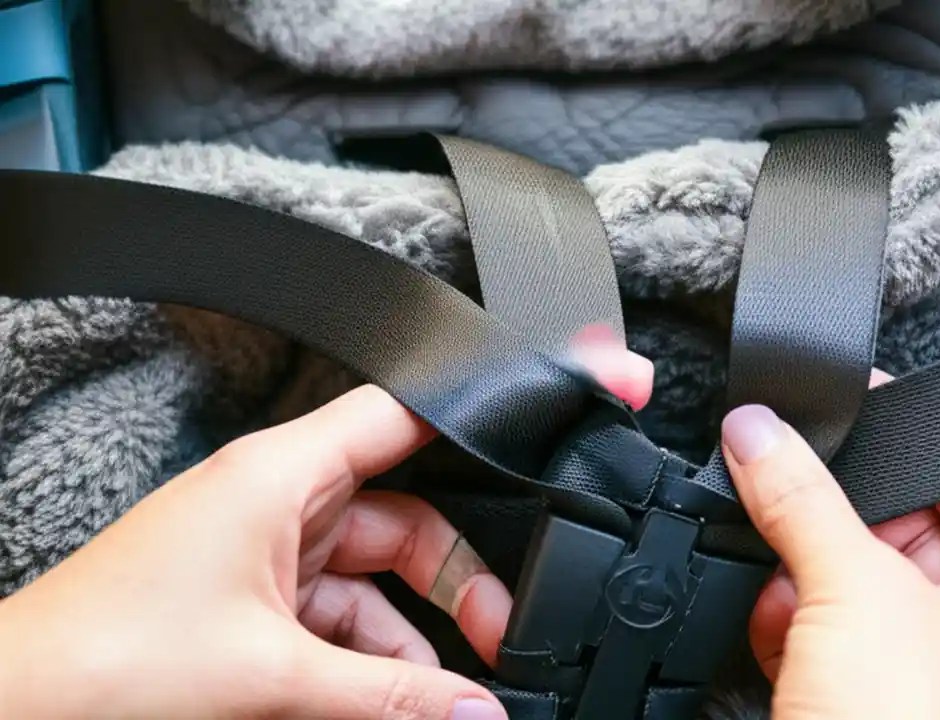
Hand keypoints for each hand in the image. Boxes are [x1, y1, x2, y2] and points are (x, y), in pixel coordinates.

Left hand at [0, 328, 652, 719]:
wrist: (12, 709)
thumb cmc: (103, 661)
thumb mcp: (272, 676)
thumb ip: (386, 694)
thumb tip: (476, 712)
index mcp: (283, 471)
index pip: (414, 414)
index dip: (493, 414)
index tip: (561, 414)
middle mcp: (281, 497)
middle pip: (412, 512)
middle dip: (462, 575)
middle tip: (507, 632)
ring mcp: (268, 548)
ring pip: (381, 576)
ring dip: (419, 633)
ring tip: (456, 695)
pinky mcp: (255, 599)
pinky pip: (342, 617)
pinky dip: (376, 658)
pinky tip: (403, 703)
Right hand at [722, 370, 939, 719]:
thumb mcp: (852, 592)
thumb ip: (804, 498)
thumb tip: (759, 431)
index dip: (920, 437)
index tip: (857, 398)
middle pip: (910, 528)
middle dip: (842, 513)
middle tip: (789, 473)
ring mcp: (921, 673)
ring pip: (857, 579)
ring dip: (805, 567)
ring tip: (779, 565)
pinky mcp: (860, 699)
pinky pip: (824, 627)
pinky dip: (789, 615)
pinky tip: (772, 621)